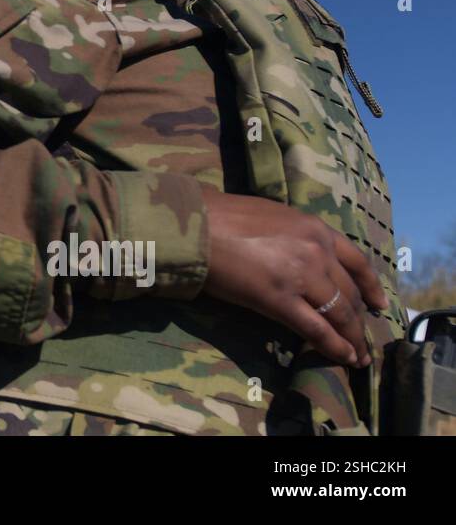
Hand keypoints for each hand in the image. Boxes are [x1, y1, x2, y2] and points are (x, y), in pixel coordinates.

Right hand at [199, 187, 387, 367]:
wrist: (193, 224)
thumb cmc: (221, 216)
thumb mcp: (271, 216)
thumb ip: (293, 235)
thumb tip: (296, 254)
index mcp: (314, 228)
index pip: (356, 261)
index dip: (371, 287)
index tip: (380, 305)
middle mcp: (316, 251)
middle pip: (350, 292)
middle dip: (361, 319)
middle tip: (365, 339)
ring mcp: (301, 276)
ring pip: (340, 313)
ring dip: (352, 337)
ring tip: (357, 355)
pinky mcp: (280, 301)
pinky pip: (316, 329)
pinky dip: (334, 346)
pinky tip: (343, 357)